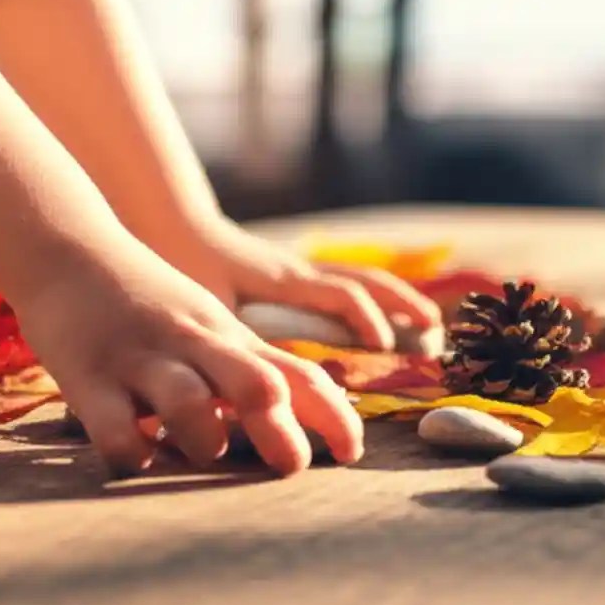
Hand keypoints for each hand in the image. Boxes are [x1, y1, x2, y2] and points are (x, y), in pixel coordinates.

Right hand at [12, 249, 363, 475]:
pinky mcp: (87, 377)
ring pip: (189, 404)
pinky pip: (116, 430)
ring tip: (205, 452)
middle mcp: (194, 346)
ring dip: (206, 441)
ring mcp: (141, 360)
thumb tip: (303, 415)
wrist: (65, 247)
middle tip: (292, 467)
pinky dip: (133, 454)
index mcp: (229, 338)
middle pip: (258, 387)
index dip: (335, 416)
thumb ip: (252, 366)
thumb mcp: (210, 324)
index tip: (353, 454)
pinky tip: (139, 458)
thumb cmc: (148, 300)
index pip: (299, 376)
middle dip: (283, 436)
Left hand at [159, 216, 441, 350]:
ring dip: (398, 300)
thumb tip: (263, 385)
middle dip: (405, 305)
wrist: (169, 219)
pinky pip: (345, 282)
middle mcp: (301, 269)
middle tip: (436, 333)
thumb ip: (235, 342)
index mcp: (285, 278)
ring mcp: (300, 267)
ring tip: (426, 323)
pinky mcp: (292, 272)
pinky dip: (372, 299)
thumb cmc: (183, 263)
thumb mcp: (205, 307)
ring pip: (362, 278)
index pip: (342, 294)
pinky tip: (377, 320)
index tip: (387, 346)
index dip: (367, 320)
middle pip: (368, 281)